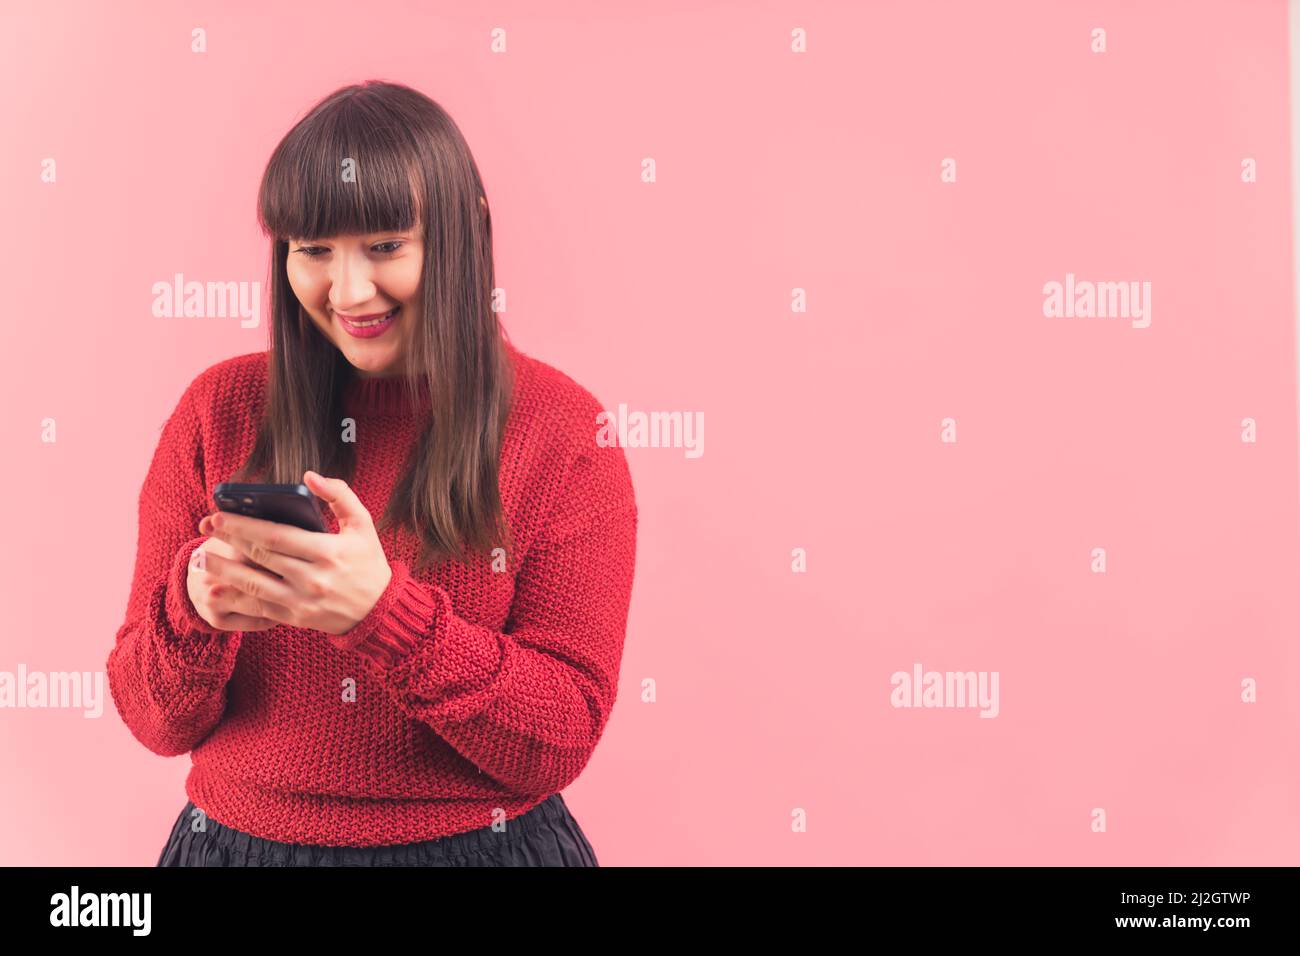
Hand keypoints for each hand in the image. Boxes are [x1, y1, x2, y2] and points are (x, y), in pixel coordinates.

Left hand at [195, 470, 392, 636]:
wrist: (380, 612)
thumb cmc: (369, 563)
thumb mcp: (363, 524)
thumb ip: (340, 495)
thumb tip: (309, 476)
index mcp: (328, 552)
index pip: (277, 535)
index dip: (245, 525)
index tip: (221, 514)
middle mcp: (313, 578)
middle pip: (261, 556)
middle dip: (230, 540)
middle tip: (207, 527)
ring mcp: (303, 601)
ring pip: (254, 584)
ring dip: (224, 571)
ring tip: (201, 560)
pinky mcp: (297, 619)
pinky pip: (260, 609)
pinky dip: (235, 600)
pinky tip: (214, 591)